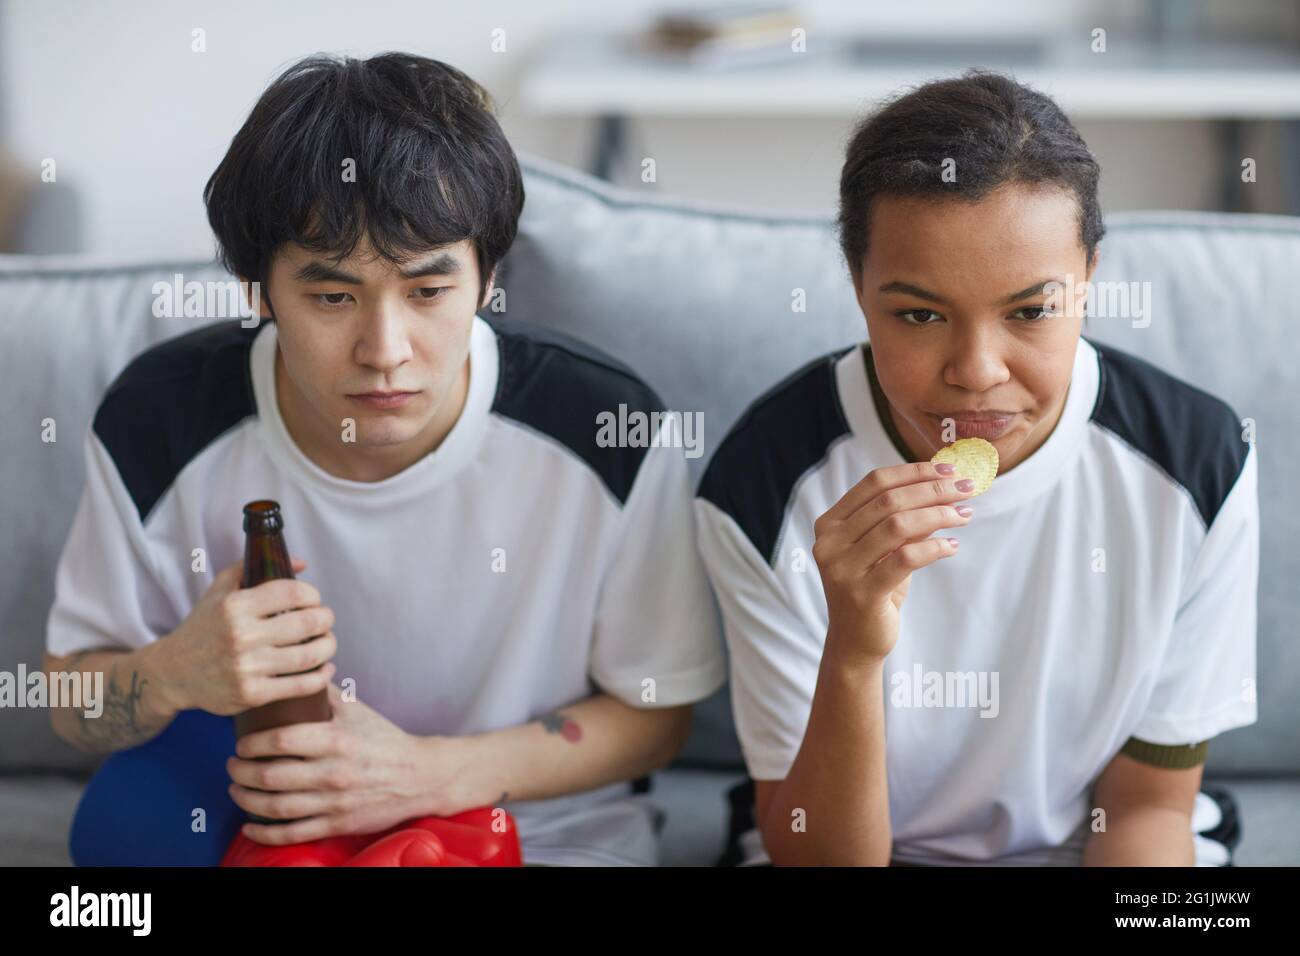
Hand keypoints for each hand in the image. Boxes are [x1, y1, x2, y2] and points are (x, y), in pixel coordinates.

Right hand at [150, 557, 337, 716]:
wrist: (172, 673)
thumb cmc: (202, 628)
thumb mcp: (218, 591)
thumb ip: (251, 568)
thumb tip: (302, 563)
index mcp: (235, 606)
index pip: (293, 593)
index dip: (313, 594)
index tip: (314, 599)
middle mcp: (241, 636)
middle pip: (307, 623)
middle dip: (325, 619)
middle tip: (325, 620)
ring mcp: (247, 667)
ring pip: (309, 655)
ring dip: (328, 646)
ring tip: (327, 642)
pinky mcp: (252, 694)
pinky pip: (300, 686)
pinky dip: (321, 677)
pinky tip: (326, 669)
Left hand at [226, 682, 475, 844]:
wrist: (419, 776)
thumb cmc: (384, 740)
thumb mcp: (359, 710)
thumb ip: (326, 694)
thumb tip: (298, 672)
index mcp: (337, 740)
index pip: (282, 741)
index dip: (253, 743)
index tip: (241, 743)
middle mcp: (334, 772)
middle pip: (272, 776)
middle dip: (241, 772)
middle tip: (232, 765)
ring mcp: (334, 802)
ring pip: (276, 807)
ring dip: (247, 799)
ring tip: (236, 789)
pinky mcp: (337, 824)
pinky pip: (293, 834)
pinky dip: (265, 833)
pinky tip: (250, 826)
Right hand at [812, 460, 975, 661]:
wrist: (856, 642)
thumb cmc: (873, 590)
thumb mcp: (886, 550)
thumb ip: (904, 520)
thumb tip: (945, 486)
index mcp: (830, 523)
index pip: (874, 482)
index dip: (914, 471)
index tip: (948, 469)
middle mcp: (829, 543)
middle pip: (888, 499)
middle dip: (933, 489)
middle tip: (966, 488)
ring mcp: (842, 569)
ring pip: (898, 525)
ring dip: (938, 514)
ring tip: (964, 515)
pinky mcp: (862, 593)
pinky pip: (906, 558)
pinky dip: (935, 547)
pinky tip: (952, 547)